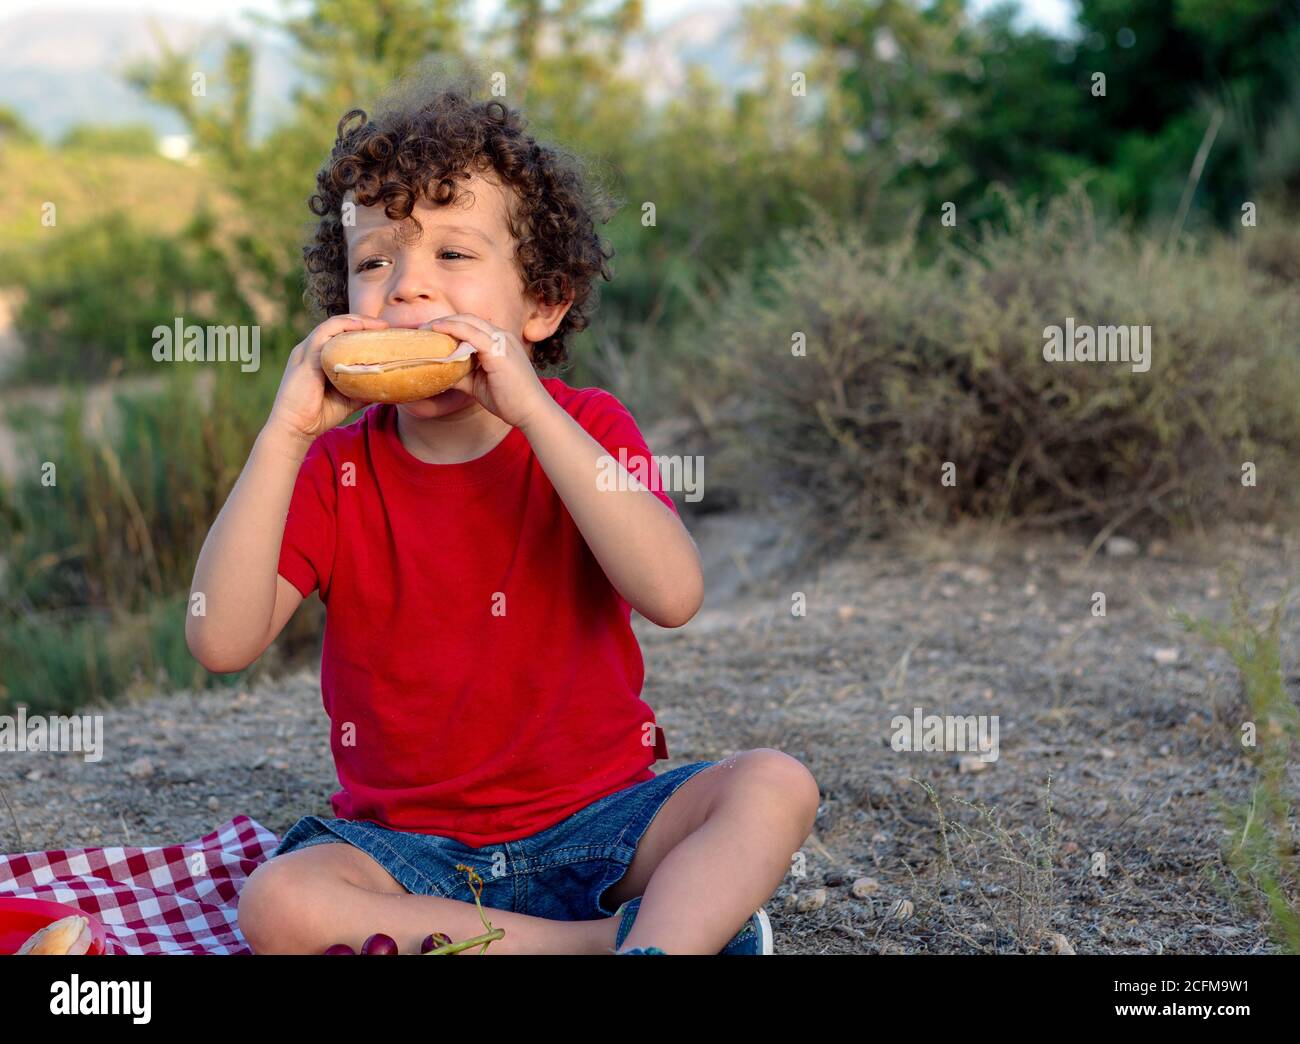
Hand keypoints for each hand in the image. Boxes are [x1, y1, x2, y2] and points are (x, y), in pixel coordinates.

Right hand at [268, 314, 389, 443]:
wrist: (296, 429)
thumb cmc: (319, 414)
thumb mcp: (349, 398)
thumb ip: (364, 388)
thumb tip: (389, 386)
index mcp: (319, 356)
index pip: (340, 334)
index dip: (362, 329)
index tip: (385, 333)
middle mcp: (311, 350)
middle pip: (338, 326)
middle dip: (363, 322)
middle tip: (386, 326)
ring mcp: (306, 352)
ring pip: (332, 325)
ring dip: (357, 321)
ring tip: (378, 325)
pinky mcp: (305, 358)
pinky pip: (324, 334)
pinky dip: (343, 327)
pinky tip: (360, 328)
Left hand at [421, 314, 552, 429]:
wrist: (532, 412)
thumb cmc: (509, 400)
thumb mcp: (479, 384)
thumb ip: (461, 375)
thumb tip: (439, 373)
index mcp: (500, 343)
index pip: (473, 325)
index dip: (451, 325)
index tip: (431, 333)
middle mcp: (502, 337)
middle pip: (468, 319)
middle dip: (444, 320)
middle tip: (422, 329)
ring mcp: (502, 342)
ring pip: (468, 322)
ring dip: (445, 323)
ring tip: (425, 329)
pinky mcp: (498, 351)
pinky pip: (471, 334)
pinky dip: (453, 329)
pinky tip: (438, 331)